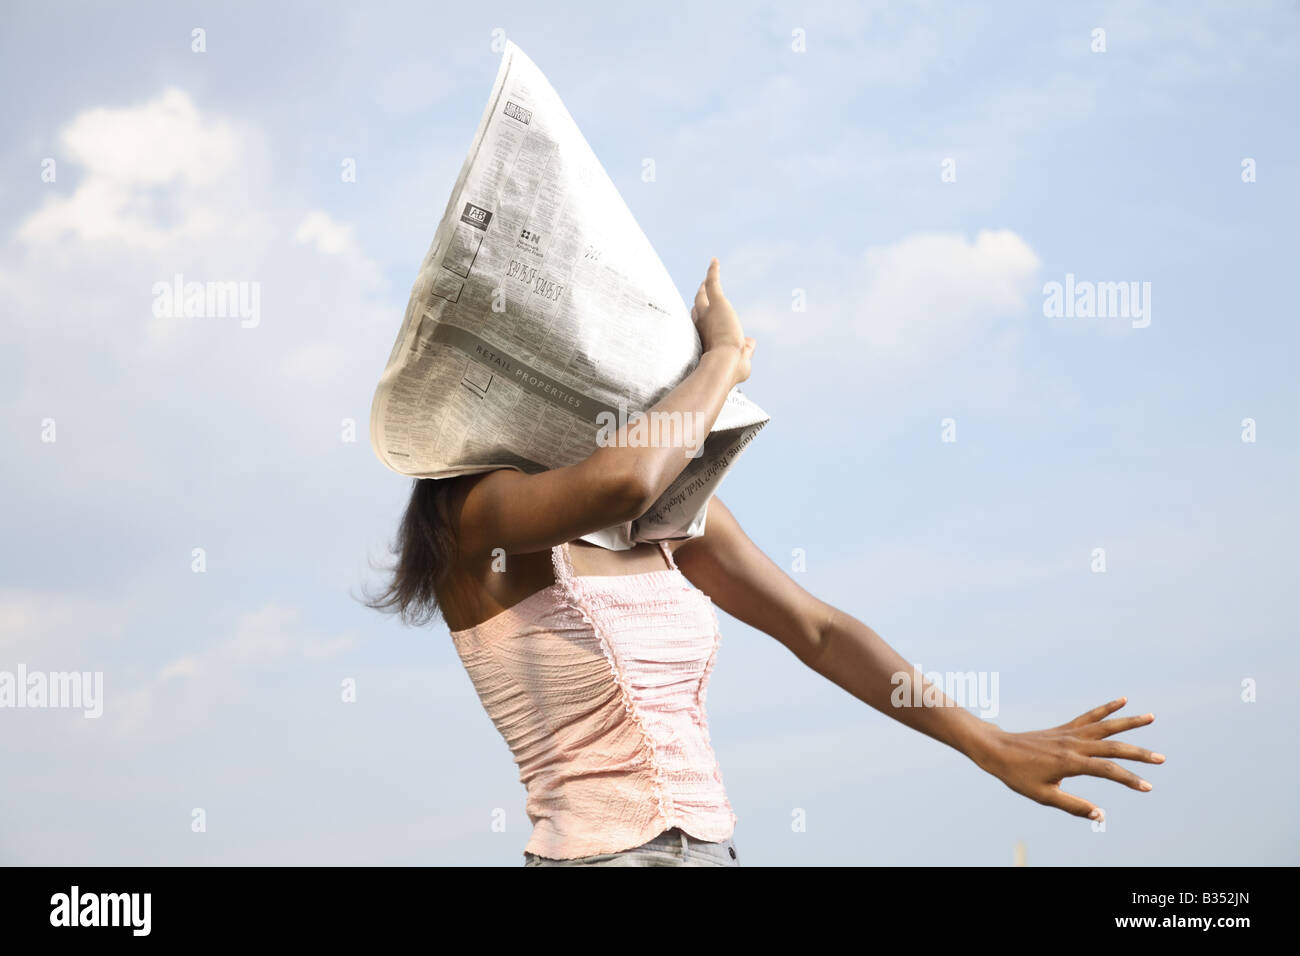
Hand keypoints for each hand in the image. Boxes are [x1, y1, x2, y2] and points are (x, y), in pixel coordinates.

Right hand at [691, 257, 754, 383]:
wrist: (725, 363)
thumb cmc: (731, 369)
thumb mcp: (743, 361)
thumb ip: (747, 350)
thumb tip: (752, 341)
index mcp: (706, 341)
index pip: (702, 329)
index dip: (703, 324)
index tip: (705, 321)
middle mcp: (702, 327)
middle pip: (698, 310)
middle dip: (699, 303)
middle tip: (700, 295)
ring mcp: (708, 314)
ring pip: (702, 296)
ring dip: (704, 288)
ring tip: (705, 280)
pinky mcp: (717, 303)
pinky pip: (713, 283)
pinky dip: (713, 272)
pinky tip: (715, 261)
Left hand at [970, 697, 1164, 821]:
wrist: (996, 750)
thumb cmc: (1018, 775)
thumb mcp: (1043, 796)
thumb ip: (1073, 805)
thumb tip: (1101, 814)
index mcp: (1069, 763)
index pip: (1107, 771)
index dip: (1129, 779)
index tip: (1148, 787)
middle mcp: (1073, 744)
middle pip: (1112, 747)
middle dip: (1139, 753)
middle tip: (1161, 759)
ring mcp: (1069, 734)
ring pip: (1105, 726)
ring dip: (1129, 722)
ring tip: (1151, 717)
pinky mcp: (1065, 728)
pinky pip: (1089, 716)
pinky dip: (1106, 708)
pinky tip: (1122, 701)